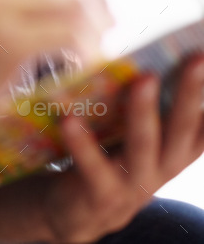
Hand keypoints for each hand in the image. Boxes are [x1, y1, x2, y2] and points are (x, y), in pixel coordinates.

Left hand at [41, 57, 203, 242]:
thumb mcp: (136, 131)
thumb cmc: (113, 154)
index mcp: (176, 150)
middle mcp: (163, 167)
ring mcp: (134, 183)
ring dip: (145, 111)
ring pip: (144, 146)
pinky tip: (70, 118)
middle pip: (181, 130)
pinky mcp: (101, 194)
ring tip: (143, 79)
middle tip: (196, 59)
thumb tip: (144, 52)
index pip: (202, 125)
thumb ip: (145, 101)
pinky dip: (82, 142)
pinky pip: (93, 166)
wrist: (80, 210)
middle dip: (190, 93)